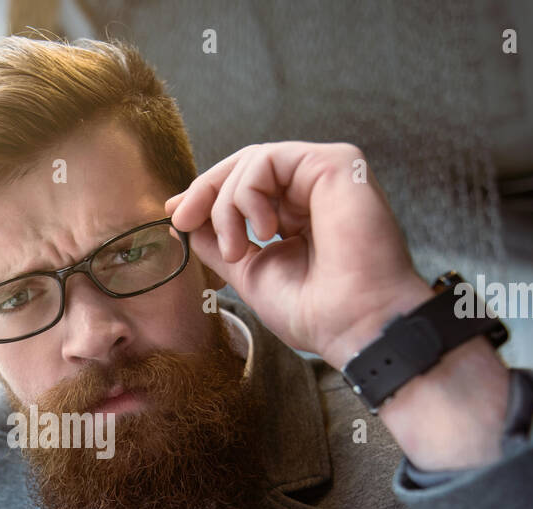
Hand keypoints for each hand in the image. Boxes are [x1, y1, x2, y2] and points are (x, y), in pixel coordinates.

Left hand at [165, 141, 432, 367]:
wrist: (355, 326)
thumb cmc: (316, 312)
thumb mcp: (250, 272)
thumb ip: (219, 242)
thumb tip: (184, 219)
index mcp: (299, 214)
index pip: (247, 188)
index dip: (207, 197)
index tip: (177, 217)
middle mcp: (315, 190)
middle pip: (246, 167)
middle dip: (206, 191)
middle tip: (183, 218)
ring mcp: (327, 174)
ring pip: (253, 161)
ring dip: (227, 205)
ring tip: (237, 249)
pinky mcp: (336, 163)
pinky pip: (268, 159)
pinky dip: (248, 193)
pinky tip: (260, 232)